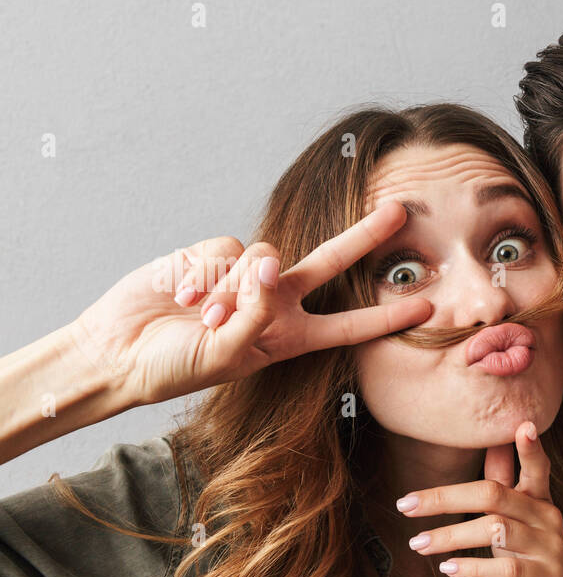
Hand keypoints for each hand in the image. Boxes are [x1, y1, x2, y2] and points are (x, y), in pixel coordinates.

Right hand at [68, 201, 432, 405]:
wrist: (120, 351)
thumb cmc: (177, 365)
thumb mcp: (226, 353)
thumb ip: (254, 312)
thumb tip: (271, 265)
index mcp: (291, 337)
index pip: (349, 326)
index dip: (386, 317)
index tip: (427, 308)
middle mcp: (276, 301)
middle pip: (330, 262)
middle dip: (365, 235)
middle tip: (402, 211)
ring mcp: (245, 275)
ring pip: (263, 257)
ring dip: (231, 290)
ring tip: (201, 319)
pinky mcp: (212, 255)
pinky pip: (225, 251)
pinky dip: (203, 275)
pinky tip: (180, 297)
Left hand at [398, 421, 562, 576]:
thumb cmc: (532, 560)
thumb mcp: (518, 523)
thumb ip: (506, 486)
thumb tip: (492, 444)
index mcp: (541, 500)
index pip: (537, 467)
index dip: (530, 448)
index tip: (523, 425)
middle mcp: (549, 518)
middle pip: (495, 495)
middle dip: (445, 498)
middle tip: (405, 505)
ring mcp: (550, 549)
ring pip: (496, 531)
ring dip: (450, 536)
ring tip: (418, 543)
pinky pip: (508, 569)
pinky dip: (473, 568)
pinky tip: (448, 569)